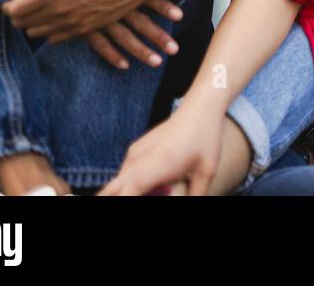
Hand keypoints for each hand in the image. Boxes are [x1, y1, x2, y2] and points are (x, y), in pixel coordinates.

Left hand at [4, 0, 178, 40]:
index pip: (15, 8)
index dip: (7, 5)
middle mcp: (59, 9)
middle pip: (23, 23)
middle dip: (18, 15)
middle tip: (22, 5)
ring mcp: (72, 22)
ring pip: (37, 33)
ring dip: (33, 24)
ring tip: (37, 12)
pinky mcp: (83, 30)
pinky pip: (55, 38)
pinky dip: (50, 31)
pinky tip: (54, 20)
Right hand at [85, 10, 182, 69]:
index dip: (163, 6)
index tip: (180, 16)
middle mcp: (109, 5)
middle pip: (139, 23)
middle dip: (158, 36)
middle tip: (175, 49)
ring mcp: (96, 19)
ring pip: (123, 38)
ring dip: (141, 51)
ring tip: (157, 62)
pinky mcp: (81, 29)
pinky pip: (99, 44)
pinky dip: (112, 55)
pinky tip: (124, 65)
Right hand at [100, 104, 223, 195]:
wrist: (199, 108)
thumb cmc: (205, 140)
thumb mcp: (205, 172)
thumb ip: (195, 195)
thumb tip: (192, 205)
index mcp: (154, 166)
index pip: (126, 194)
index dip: (125, 203)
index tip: (144, 196)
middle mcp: (137, 160)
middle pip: (109, 191)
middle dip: (117, 197)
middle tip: (152, 192)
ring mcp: (133, 153)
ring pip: (117, 184)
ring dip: (129, 191)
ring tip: (159, 188)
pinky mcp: (134, 149)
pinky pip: (125, 174)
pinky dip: (132, 184)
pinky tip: (155, 185)